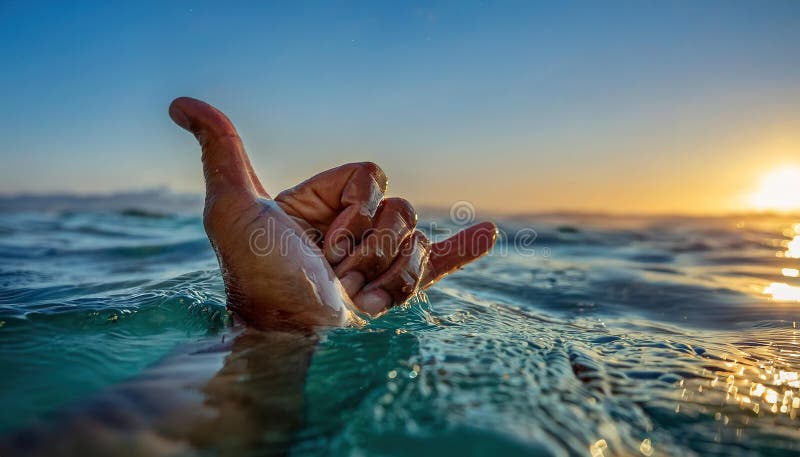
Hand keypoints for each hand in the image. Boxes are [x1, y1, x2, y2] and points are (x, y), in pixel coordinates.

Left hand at [169, 97, 496, 328]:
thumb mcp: (233, 210)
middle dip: (373, 244)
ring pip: (416, 239)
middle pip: (399, 207)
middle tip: (338, 274)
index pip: (369, 175)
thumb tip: (183, 103)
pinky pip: (437, 263)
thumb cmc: (259, 279)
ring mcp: (371, 260)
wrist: (288, 342)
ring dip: (391, 272)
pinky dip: (464, 248)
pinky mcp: (392, 290)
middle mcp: (346, 229)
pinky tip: (488, 233)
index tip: (323, 242)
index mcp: (318, 204)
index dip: (354, 207)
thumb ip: (221, 152)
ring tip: (356, 297)